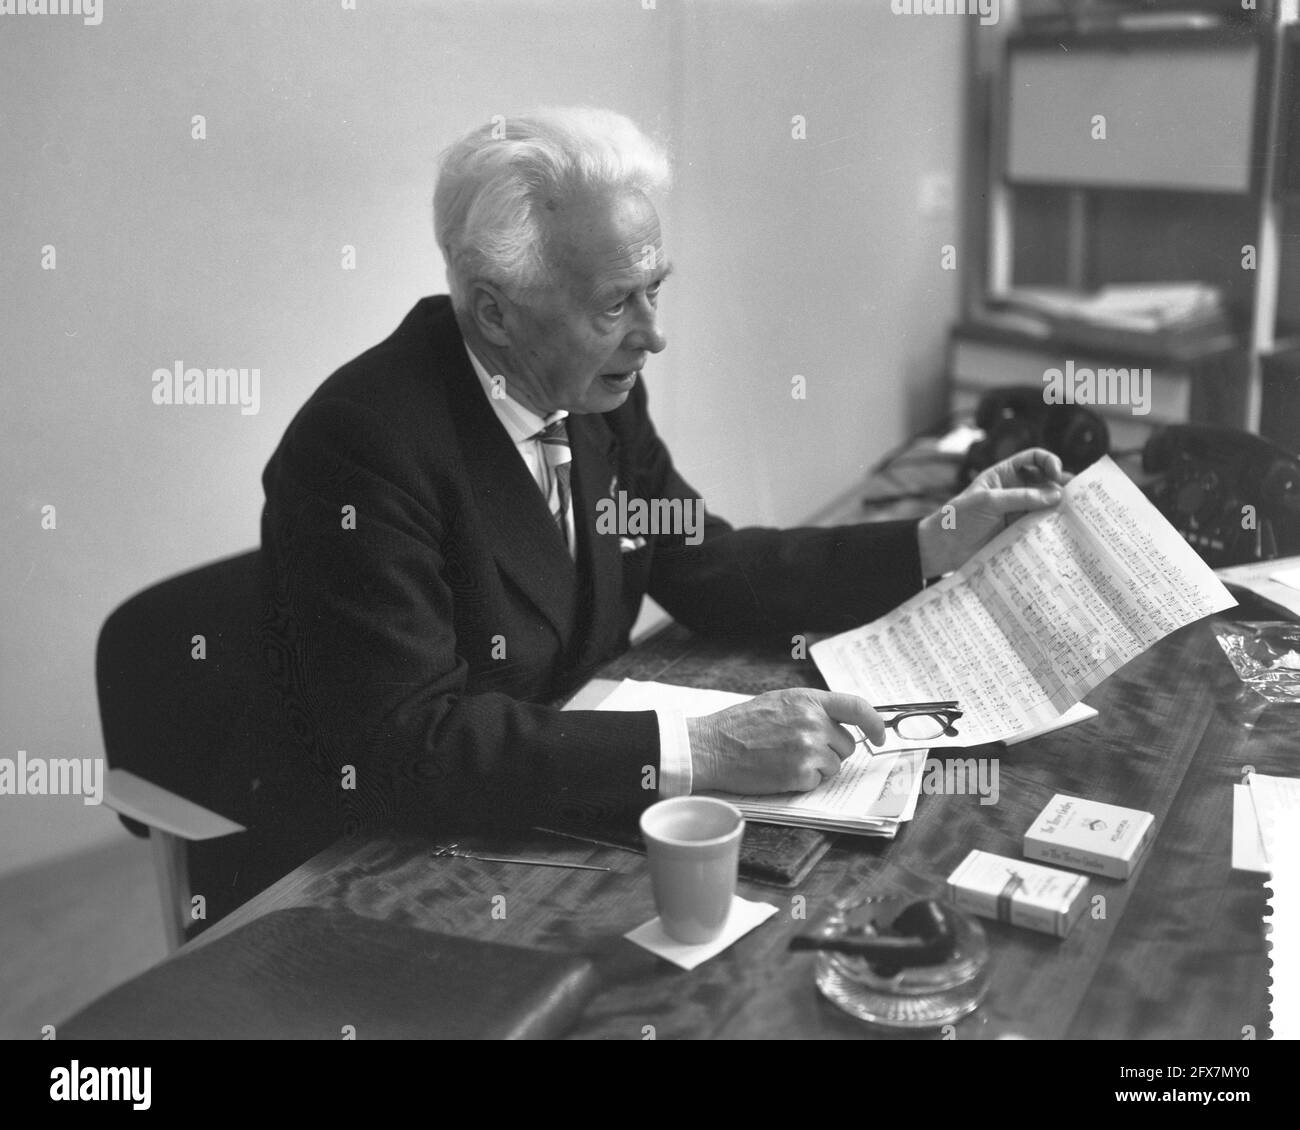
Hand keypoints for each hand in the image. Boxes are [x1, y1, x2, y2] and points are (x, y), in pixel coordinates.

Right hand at [686, 688, 884, 794]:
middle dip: (830, 750)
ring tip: (785, 759)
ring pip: (834, 766)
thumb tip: (841, 723)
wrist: (712, 746)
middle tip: (800, 749)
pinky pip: (817, 782)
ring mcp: (807, 748)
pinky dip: (803, 781)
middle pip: (846, 744)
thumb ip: (811, 708)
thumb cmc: (741, 725)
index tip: (879, 736)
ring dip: (816, 768)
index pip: (856, 707)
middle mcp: (813, 721)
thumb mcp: (779, 702)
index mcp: (808, 700)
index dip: (874, 723)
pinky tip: (780, 771)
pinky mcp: (800, 773)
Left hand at [917, 447, 1071, 577]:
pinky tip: (1062, 530)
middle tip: (1077, 497)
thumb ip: (1021, 497)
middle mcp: (1014, 490)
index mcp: (1004, 474)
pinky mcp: (1018, 530)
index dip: (1049, 461)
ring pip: (1046, 504)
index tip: (1057, 474)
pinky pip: (1040, 525)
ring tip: (1075, 515)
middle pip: (1046, 481)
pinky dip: (1052, 526)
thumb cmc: (959, 518)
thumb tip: (1056, 495)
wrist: (942, 548)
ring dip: (1060, 508)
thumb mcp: (989, 502)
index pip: (1033, 458)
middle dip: (1062, 486)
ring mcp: (1017, 511)